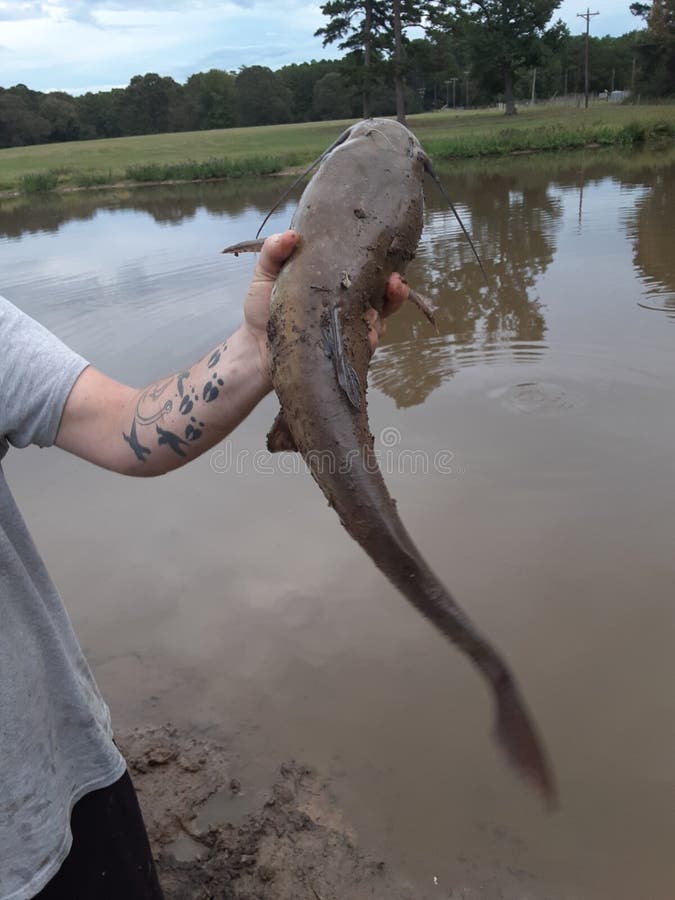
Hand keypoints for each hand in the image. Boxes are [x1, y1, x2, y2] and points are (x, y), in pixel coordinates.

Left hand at [240, 229, 409, 379]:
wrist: (255, 350)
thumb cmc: (261, 310)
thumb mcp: (265, 274)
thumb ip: (274, 252)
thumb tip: (292, 234)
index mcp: (332, 282)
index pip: (361, 268)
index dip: (378, 259)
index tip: (385, 249)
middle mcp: (346, 303)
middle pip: (380, 291)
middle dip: (394, 285)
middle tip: (394, 279)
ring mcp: (348, 327)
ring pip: (381, 315)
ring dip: (390, 305)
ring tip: (390, 293)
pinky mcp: (345, 349)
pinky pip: (368, 341)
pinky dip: (374, 333)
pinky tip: (371, 326)